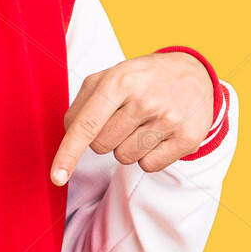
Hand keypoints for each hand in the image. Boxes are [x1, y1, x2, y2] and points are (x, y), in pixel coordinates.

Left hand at [50, 51, 212, 182]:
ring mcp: (169, 119)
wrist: (194, 74)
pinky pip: (148, 165)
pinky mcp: (187, 137)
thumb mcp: (110, 77)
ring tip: (144, 123)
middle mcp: (145, 99)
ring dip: (127, 146)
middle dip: (105, 137)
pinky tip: (159, 134)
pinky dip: (148, 155)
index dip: (68, 153)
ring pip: (124, 158)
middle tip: (124, 117)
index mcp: (120, 80)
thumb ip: (82, 104)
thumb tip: (69, 136)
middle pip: (101, 146)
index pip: (87, 125)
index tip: (57, 177)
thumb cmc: (142, 79)